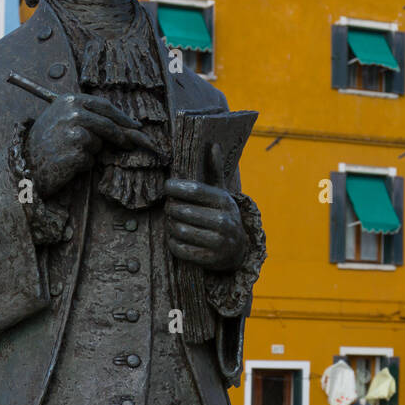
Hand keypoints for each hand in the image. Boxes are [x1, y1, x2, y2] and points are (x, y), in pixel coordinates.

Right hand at [25, 94, 154, 198]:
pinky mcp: (76, 153)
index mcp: (70, 100)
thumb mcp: (60, 117)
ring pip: (98, 144)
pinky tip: (65, 162)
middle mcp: (73, 113)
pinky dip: (82, 164)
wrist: (25, 162)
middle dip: (121, 136)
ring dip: (90, 152)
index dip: (121, 117)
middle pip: (108, 125)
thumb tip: (122, 124)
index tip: (133, 125)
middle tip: (129, 144)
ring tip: (68, 152)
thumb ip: (85, 114)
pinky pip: (90, 160)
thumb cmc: (44, 141)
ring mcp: (75, 133)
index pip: (104, 106)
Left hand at [164, 142, 246, 272]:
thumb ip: (215, 171)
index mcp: (225, 201)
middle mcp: (223, 221)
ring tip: (171, 220)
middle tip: (168, 206)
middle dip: (171, 208)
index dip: (176, 187)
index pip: (194, 190)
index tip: (166, 186)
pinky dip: (172, 242)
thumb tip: (213, 145)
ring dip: (170, 225)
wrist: (238, 250)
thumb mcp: (222, 194)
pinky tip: (174, 236)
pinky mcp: (209, 259)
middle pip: (182, 211)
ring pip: (179, 229)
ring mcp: (217, 242)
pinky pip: (179, 248)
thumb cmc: (223, 215)